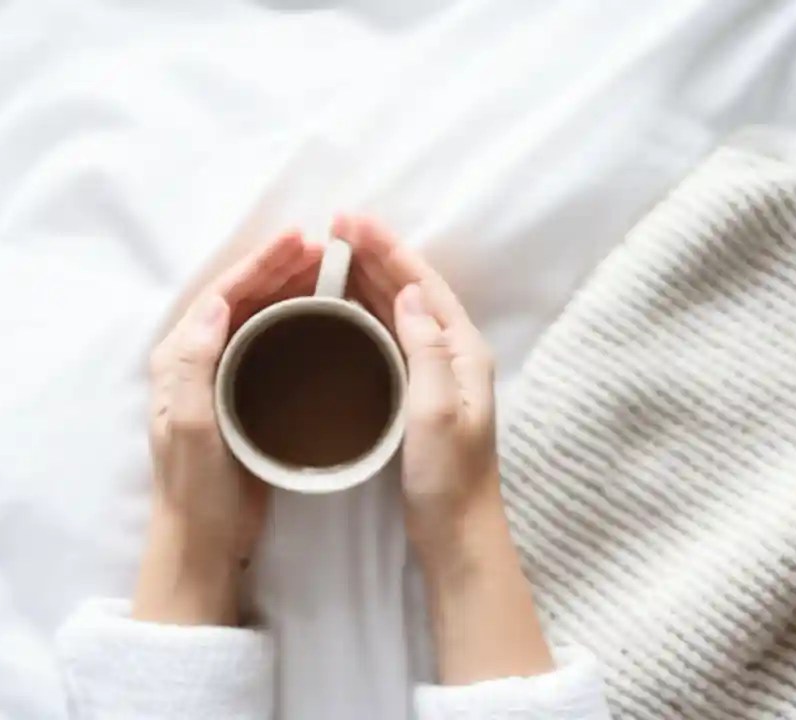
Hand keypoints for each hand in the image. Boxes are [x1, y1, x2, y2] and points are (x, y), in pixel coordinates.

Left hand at [135, 230, 321, 625]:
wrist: (205, 543)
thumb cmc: (196, 490)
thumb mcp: (190, 427)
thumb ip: (196, 365)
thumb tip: (216, 301)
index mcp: (178, 360)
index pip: (221, 295)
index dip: (260, 263)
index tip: (301, 240)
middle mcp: (196, 361)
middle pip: (240, 298)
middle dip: (280, 267)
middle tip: (326, 247)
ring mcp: (221, 379)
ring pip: (258, 317)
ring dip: (291, 289)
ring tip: (330, 271)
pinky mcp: (245, 398)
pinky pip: (272, 345)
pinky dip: (297, 323)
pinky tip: (325, 319)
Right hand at [335, 216, 500, 566]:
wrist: (458, 533)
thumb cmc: (449, 477)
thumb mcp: (436, 411)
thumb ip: (426, 350)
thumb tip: (411, 293)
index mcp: (462, 350)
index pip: (423, 282)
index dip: (387, 247)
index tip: (349, 221)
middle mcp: (453, 354)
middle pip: (412, 288)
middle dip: (374, 252)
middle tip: (333, 225)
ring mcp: (437, 374)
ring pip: (400, 309)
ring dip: (369, 276)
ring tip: (333, 252)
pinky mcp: (419, 394)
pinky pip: (390, 336)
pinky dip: (366, 311)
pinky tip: (343, 307)